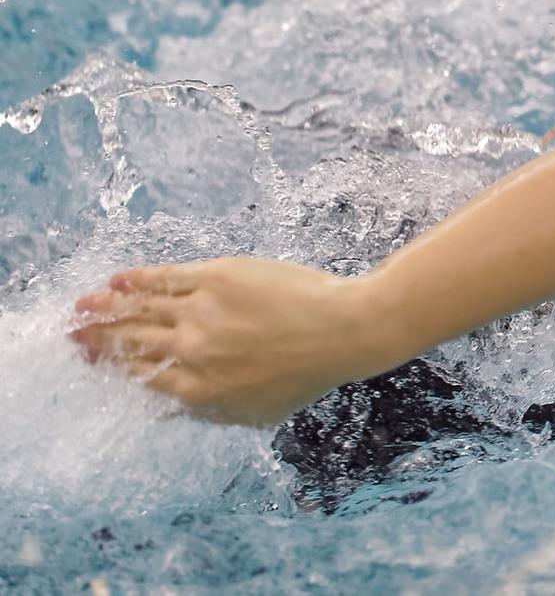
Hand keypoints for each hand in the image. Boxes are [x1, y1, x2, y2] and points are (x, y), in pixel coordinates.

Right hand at [69, 258, 402, 425]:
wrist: (344, 330)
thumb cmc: (308, 374)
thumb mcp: (255, 413)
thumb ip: (209, 412)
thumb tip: (172, 409)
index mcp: (197, 389)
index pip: (141, 376)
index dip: (114, 366)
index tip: (95, 359)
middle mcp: (190, 351)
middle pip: (131, 342)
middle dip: (98, 337)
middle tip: (74, 332)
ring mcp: (201, 312)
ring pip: (141, 307)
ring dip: (106, 306)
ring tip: (82, 304)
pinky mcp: (217, 277)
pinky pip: (167, 277)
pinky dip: (140, 279)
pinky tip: (120, 279)